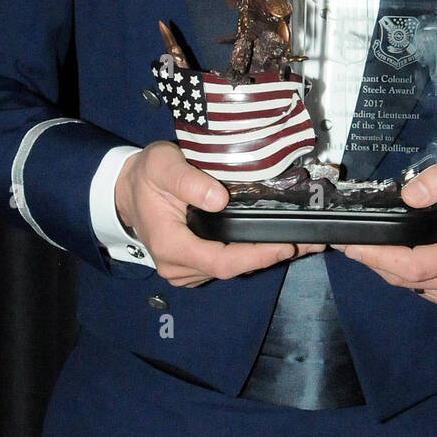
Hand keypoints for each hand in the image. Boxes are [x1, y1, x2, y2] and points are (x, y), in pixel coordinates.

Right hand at [114, 141, 323, 286]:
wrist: (128, 188)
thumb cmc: (146, 175)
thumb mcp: (162, 165)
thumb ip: (188, 181)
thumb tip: (219, 199)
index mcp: (171, 246)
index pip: (221, 260)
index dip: (255, 256)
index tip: (284, 246)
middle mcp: (178, 266)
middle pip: (231, 268)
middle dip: (269, 256)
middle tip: (308, 243)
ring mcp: (185, 270)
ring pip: (231, 269)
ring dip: (263, 256)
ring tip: (299, 241)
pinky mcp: (193, 266)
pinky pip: (225, 264)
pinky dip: (250, 255)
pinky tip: (273, 242)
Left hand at [332, 155, 436, 309]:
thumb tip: (409, 196)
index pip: (415, 265)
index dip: (379, 257)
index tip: (353, 245)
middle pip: (406, 278)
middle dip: (373, 261)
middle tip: (348, 243)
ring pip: (410, 287)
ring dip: (384, 269)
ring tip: (365, 247)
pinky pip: (419, 290)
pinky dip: (401, 275)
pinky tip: (390, 257)